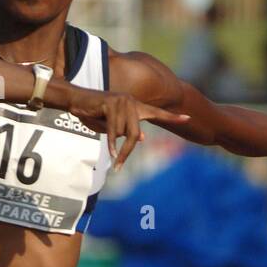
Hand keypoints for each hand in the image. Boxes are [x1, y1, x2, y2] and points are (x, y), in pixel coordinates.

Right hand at [67, 88, 189, 169]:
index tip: (188, 118)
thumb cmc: (93, 113)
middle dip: (127, 151)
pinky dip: (110, 143)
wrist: (77, 100)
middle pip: (135, 134)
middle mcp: (132, 102)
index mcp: (135, 106)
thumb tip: (142, 138)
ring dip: (111, 141)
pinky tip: (110, 152)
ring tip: (99, 131)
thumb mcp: (111, 126)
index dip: (173, 117)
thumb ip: (127, 131)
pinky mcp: (111, 104)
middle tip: (118, 166)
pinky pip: (114, 130)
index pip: (157, 113)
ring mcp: (122, 101)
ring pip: (123, 132)